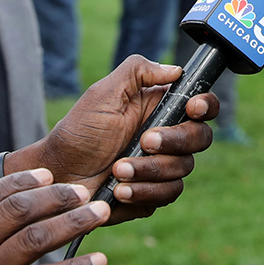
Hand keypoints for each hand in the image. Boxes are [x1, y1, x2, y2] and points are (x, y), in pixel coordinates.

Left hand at [7, 56, 217, 222]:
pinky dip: (143, 192)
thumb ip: (137, 71)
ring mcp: (162, 168)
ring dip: (150, 170)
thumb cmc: (78, 131)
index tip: (192, 109)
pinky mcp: (153, 194)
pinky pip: (167, 195)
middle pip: (200, 138)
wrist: (57, 176)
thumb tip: (176, 69)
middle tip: (144, 142)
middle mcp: (167, 138)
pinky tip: (119, 190)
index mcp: (160, 109)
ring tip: (117, 169)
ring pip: (182, 170)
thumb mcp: (102, 93)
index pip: (202, 105)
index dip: (206, 106)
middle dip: (174, 141)